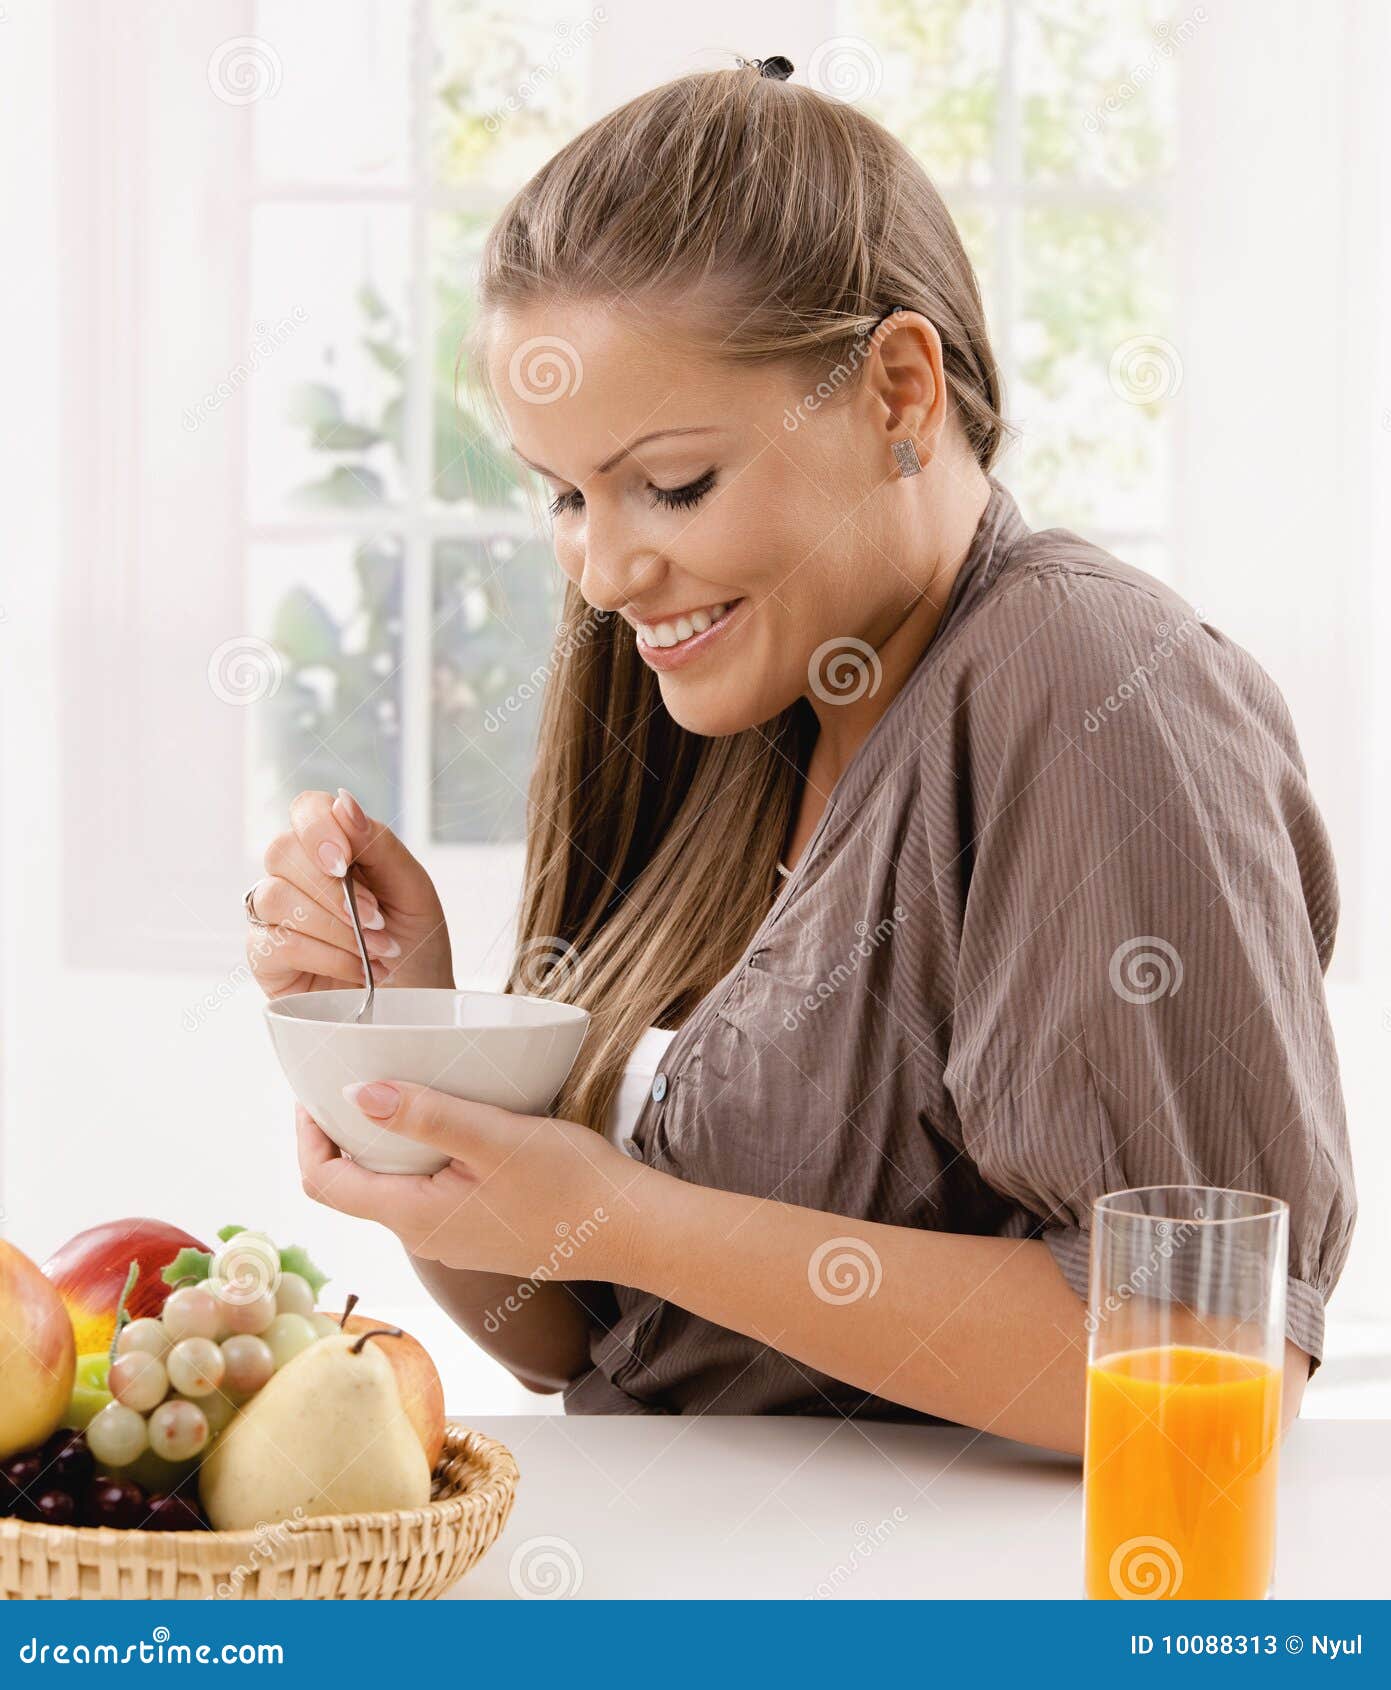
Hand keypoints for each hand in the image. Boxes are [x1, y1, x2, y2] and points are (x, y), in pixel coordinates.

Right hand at [246, 788, 453, 998]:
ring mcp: (274, 916)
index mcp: (334, 847)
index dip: (318, 828)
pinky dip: (326, 956)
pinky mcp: (265, 957)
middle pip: (282, 851)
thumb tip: (343, 802)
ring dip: (334, 926)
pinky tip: (357, 970)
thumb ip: (378, 844)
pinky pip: (277, 942)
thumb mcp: (413, 890)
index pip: (306, 810)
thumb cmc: (416, 945)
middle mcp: (296, 875)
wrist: (417, 1005)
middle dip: (334, 890)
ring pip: (274, 897)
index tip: (345, 861)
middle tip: (376, 919)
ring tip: (376, 949)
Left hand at [295, 1085, 645, 1284]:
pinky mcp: (479, 1232)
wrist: (631, 1230)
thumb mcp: (493, 1136)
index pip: (326, 1183)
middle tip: (354, 1078)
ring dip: (385, 1144)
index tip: (314, 1091)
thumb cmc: (569, 1183)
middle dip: (344, 1134)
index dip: (309, 1136)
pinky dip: (421, 1157)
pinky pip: (429, 1193)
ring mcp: (452, 1239)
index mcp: (414, 1217)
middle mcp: (424, 1237)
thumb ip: (424, 1115)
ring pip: (393, 1189)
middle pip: (355, 1186)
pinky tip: (450, 1124)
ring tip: (400, 1092)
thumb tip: (355, 1095)